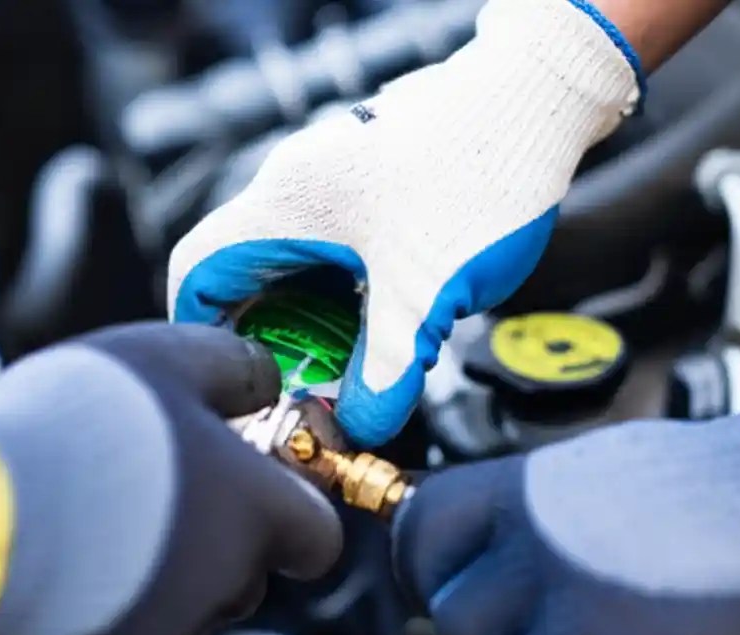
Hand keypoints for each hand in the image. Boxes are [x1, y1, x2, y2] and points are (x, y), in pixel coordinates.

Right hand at [0, 323, 341, 634]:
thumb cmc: (75, 428)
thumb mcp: (169, 355)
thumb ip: (236, 367)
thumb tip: (264, 378)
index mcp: (256, 512)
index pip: (317, 536)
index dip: (291, 509)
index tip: (258, 484)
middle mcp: (225, 582)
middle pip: (248, 570)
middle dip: (217, 535)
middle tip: (159, 484)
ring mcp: (169, 631)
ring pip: (191, 602)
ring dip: (165, 565)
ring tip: (102, 511)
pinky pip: (130, 630)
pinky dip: (112, 599)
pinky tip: (72, 552)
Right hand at [167, 0, 642, 446]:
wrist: (540, 101)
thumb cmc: (477, 176)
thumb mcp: (425, 299)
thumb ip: (386, 376)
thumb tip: (360, 430)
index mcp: (283, 205)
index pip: (198, 272)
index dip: (203, 335)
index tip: (234, 383)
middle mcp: (296, 187)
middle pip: (245, 275)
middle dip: (268, 338)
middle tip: (299, 388)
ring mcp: (335, 183)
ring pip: (296, 266)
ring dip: (312, 319)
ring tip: (347, 366)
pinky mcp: (374, 186)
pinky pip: (336, 252)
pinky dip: (346, 295)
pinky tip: (385, 324)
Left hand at [393, 372, 739, 634]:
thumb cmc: (709, 476)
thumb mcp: (591, 469)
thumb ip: (527, 514)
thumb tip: (484, 562)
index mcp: (518, 490)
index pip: (416, 541)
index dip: (426, 579)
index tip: (453, 594)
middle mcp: (536, 548)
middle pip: (458, 629)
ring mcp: (584, 610)